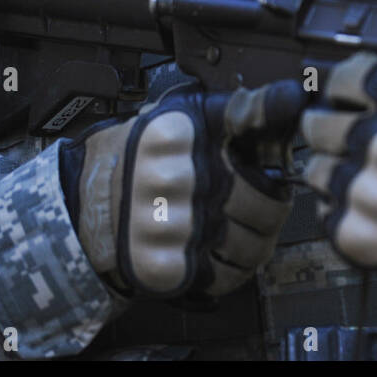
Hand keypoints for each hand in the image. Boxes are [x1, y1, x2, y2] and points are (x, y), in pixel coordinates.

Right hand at [60, 81, 302, 298]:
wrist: (83, 204)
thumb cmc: (140, 160)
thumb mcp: (177, 119)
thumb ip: (231, 113)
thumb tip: (291, 101)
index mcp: (177, 132)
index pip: (245, 114)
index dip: (274, 110)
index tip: (293, 102)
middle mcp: (177, 176)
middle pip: (267, 199)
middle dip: (273, 205)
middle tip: (264, 201)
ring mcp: (173, 224)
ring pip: (256, 243)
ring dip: (258, 240)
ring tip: (241, 228)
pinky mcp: (167, 265)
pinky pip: (229, 274)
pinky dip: (234, 268)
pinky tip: (220, 250)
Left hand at [301, 53, 376, 290]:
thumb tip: (355, 72)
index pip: (346, 77)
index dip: (342, 85)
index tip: (344, 93)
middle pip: (318, 123)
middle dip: (329, 127)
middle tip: (351, 137)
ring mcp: (371, 196)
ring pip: (316, 167)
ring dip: (334, 168)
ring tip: (369, 175)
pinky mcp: (359, 233)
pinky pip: (324, 209)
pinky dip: (340, 206)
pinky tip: (370, 204)